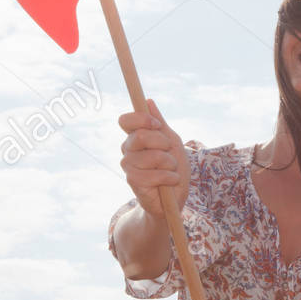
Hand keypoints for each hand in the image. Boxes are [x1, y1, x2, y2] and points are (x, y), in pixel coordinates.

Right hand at [117, 98, 189, 218]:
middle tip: (170, 153)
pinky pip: (153, 174)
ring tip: (171, 170)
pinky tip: (170, 181)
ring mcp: (128, 166)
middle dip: (163, 144)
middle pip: (141, 136)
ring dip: (169, 164)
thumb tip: (148, 102)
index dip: (141, 119)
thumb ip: (160, 124)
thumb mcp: (172, 142)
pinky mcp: (133, 182)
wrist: (175, 197)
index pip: (126, 120)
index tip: (158, 125)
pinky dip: (169, 177)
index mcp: (135, 137)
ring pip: (151, 156)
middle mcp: (128, 149)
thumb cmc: (174, 168)